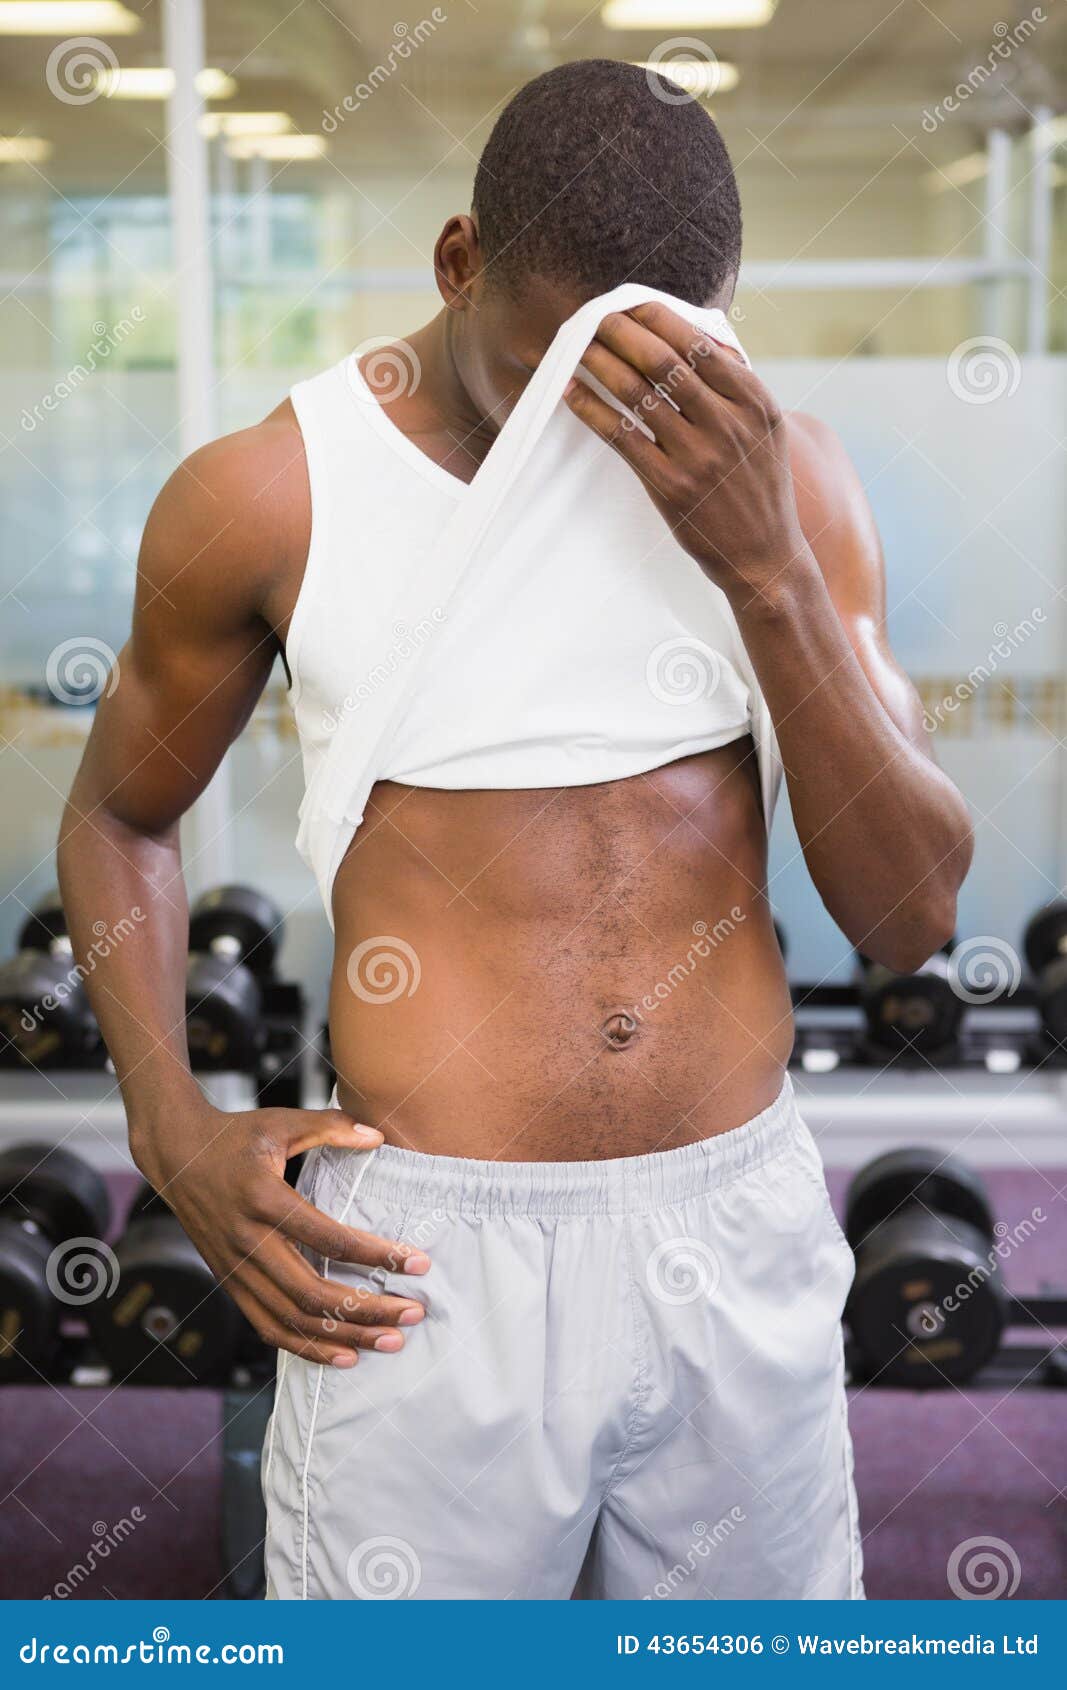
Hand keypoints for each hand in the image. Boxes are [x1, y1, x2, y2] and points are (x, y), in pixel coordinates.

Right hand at [130, 1102, 427, 1367]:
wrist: (176, 1154)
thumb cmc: (234, 1136)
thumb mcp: (281, 1122)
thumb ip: (331, 1127)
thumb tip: (378, 1136)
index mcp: (264, 1198)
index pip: (329, 1239)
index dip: (377, 1256)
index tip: (419, 1264)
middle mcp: (247, 1240)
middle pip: (313, 1292)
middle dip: (368, 1309)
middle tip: (413, 1313)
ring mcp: (235, 1267)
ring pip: (292, 1319)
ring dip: (344, 1336)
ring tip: (390, 1340)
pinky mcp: (229, 1282)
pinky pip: (268, 1326)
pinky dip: (306, 1347)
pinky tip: (344, 1354)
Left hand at [563, 302, 808, 597]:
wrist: (764, 554)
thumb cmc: (759, 485)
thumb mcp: (766, 427)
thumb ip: (736, 381)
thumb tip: (700, 330)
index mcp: (753, 401)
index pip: (697, 343)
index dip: (657, 318)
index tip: (630, 305)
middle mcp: (727, 424)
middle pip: (663, 361)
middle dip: (622, 331)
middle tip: (593, 317)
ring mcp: (698, 456)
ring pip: (637, 393)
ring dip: (600, 363)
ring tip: (576, 346)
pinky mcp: (670, 486)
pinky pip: (622, 436)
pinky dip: (592, 409)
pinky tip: (572, 392)